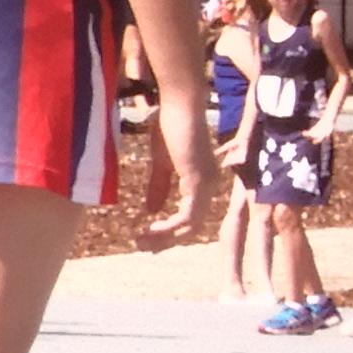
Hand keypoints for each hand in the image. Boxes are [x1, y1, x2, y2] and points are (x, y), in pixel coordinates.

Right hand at [148, 92, 211, 242]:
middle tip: (142, 246)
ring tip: (141, 241)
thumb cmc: (171, 127)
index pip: (192, 217)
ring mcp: (208, 184)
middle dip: (166, 240)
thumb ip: (159, 187)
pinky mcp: (199, 181)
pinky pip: (188, 215)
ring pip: (191, 225)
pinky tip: (151, 228)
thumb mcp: (161, 163)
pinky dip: (170, 226)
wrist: (179, 106)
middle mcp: (211, 186)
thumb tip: (152, 211)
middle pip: (193, 226)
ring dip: (165, 236)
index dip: (170, 231)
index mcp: (203, 181)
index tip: (147, 238)